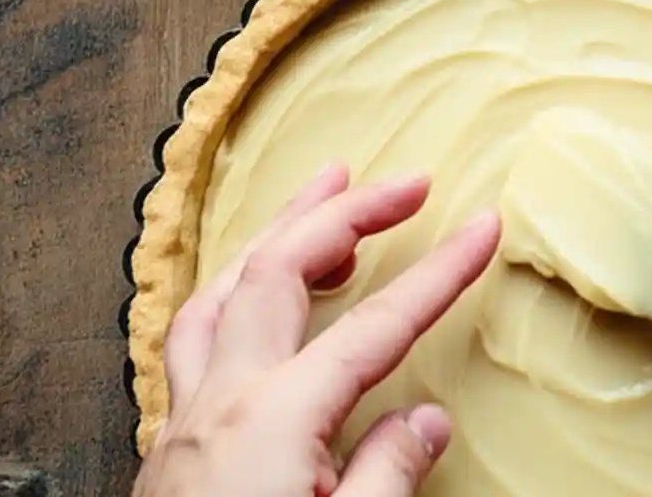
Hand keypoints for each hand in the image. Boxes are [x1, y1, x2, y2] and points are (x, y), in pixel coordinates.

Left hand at [133, 165, 500, 496]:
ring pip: (221, 290)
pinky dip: (232, 291)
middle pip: (280, 270)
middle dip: (346, 212)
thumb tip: (425, 420)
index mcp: (273, 419)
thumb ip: (387, 475)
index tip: (483, 227)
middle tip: (404, 183)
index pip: (377, 324)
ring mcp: (183, 418)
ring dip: (278, 235)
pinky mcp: (168, 444)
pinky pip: (192, 334)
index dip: (438, 272)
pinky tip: (256, 294)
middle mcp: (219, 400)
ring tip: (321, 196)